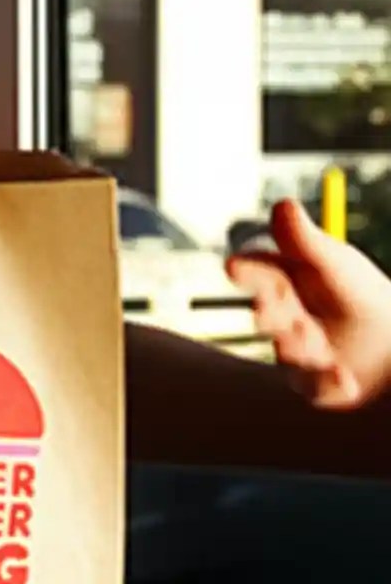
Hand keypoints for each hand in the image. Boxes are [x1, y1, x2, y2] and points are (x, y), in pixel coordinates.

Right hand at [226, 199, 390, 408]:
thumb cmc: (360, 295)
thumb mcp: (336, 264)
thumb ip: (305, 241)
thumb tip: (283, 204)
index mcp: (279, 282)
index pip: (254, 274)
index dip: (243, 271)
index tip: (233, 267)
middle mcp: (279, 317)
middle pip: (265, 314)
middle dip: (269, 314)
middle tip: (270, 310)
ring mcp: (292, 353)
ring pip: (287, 351)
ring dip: (298, 346)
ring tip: (316, 344)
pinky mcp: (313, 385)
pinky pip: (315, 387)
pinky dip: (329, 382)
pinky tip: (344, 377)